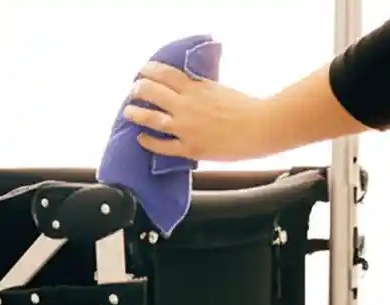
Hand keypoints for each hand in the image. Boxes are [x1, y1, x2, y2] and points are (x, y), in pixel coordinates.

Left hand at [123, 61, 265, 161]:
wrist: (260, 127)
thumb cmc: (247, 107)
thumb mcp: (218, 88)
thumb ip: (200, 87)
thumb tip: (188, 86)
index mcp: (195, 87)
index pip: (163, 73)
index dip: (148, 71)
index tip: (142, 71)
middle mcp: (186, 105)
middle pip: (151, 92)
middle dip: (138, 90)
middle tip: (134, 91)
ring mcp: (186, 127)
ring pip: (150, 118)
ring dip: (136, 113)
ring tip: (129, 111)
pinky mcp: (190, 147)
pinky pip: (162, 146)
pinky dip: (148, 141)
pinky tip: (141, 138)